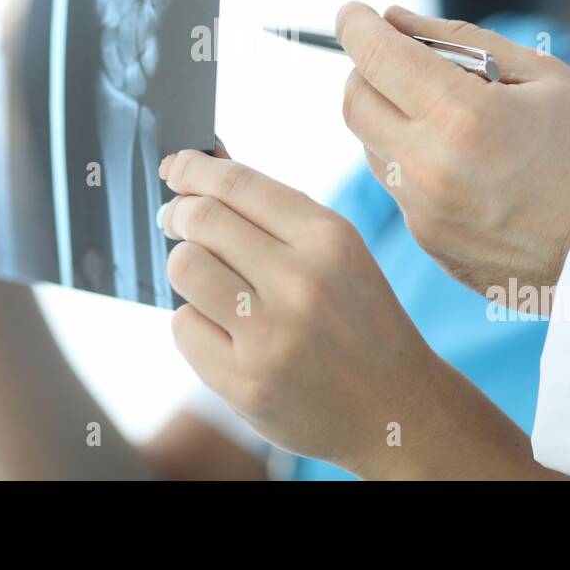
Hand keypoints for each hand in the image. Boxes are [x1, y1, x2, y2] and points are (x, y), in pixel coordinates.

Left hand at [156, 146, 447, 474]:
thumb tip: (204, 161)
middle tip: (174, 220)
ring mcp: (271, 336)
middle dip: (178, 214)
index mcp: (329, 239)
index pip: (238, 183)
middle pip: (201, 219)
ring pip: (184, 267)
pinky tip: (224, 330)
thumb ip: (274, 211)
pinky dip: (194, 322)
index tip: (175, 167)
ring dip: (184, 267)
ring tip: (205, 277)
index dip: (193, 168)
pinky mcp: (245, 383)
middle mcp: (301, 282)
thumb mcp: (337, 253)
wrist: (394, 409)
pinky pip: (183, 326)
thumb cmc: (357, 319)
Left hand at [336, 1, 569, 300]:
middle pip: (355, 102)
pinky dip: (412, 162)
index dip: (355, 25)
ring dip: (389, 118)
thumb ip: (460, 40)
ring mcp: (424, 212)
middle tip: (399, 60)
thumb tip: (394, 18)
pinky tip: (465, 164)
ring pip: (371, 146)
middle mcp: (430, 168)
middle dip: (367, 70)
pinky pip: (398, 187)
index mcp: (463, 117)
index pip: (375, 57)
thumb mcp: (544, 74)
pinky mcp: (428, 242)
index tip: (354, 12)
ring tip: (449, 117)